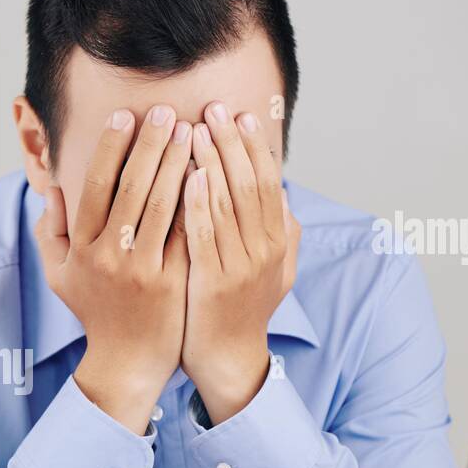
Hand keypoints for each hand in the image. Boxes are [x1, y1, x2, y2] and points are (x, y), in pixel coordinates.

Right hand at [37, 106, 192, 434]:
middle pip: (131, 188)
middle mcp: (109, 256)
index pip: (95, 186)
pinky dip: (197, 200)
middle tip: (167, 111)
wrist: (127, 360)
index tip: (124, 116)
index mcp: (81, 248)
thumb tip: (54, 188)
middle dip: (150, 145)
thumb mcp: (60, 273)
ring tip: (192, 130)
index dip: (109, 148)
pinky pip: (186, 232)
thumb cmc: (94, 311)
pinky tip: (209, 172)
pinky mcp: (172, 281)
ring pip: (162, 205)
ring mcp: (142, 270)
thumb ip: (52, 230)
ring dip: (177, 163)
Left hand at [181, 102, 300, 424]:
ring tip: (193, 130)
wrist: (227, 358)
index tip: (240, 114)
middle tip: (213, 109)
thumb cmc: (240, 306)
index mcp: (279, 239)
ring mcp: (243, 267)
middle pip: (250, 183)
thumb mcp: (270, 265)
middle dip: (231, 143)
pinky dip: (199, 204)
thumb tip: (281, 185)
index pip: (269, 180)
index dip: (255, 146)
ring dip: (211, 163)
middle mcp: (267, 249)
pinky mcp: (216, 284)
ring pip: (229, 204)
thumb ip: (277, 226)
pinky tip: (186, 178)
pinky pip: (206, 236)